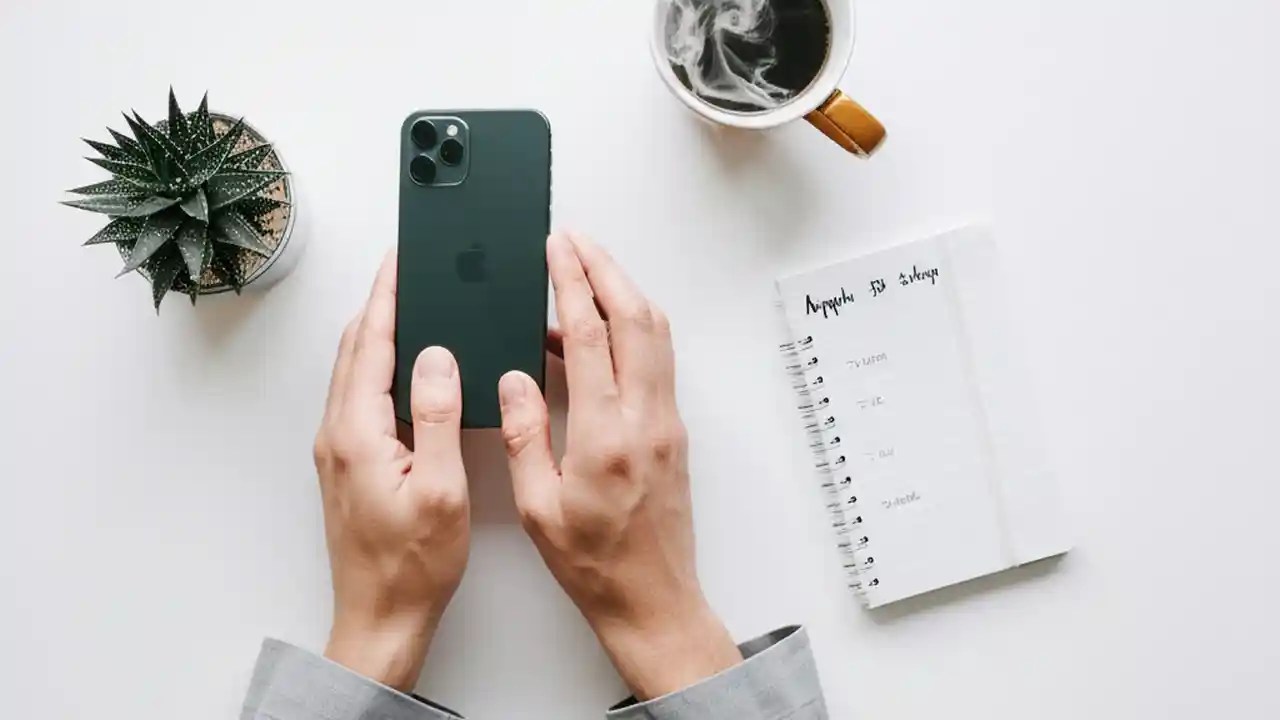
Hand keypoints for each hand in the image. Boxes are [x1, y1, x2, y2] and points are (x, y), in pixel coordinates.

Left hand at [313, 252, 469, 690]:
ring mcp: (336, 450)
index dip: (388, 298)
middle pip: (354, 350)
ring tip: (408, 306)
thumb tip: (438, 357)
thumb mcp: (442, 488)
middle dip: (380, 305)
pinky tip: (403, 366)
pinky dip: (377, 365)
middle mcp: (337, 435)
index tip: (402, 261)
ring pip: (353, 371)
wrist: (381, 616)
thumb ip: (439, 416)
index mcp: (357, 434)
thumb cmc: (413, 565)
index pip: (370, 345)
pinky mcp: (346, 464)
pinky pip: (357, 396)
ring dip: (376, 333)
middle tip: (407, 272)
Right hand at [498, 232, 742, 699]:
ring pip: (655, 335)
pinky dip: (633, 329)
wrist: (654, 599)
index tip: (558, 250)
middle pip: (636, 319)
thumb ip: (524, 436)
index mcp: (607, 437)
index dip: (572, 284)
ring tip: (589, 269)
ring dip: (625, 293)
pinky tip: (600, 331)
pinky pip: (657, 361)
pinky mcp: (674, 430)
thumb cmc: (595, 565)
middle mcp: (647, 420)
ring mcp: (667, 422)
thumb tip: (516, 378)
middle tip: (576, 240)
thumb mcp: (538, 507)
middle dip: (606, 269)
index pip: (589, 338)